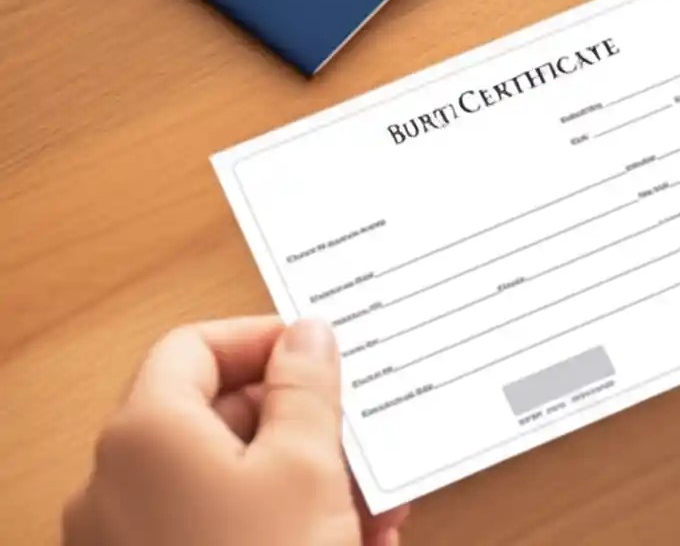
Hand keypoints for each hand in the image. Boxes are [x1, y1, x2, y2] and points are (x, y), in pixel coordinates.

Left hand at [63, 317, 409, 545]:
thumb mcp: (307, 467)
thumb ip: (308, 386)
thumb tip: (306, 336)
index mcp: (146, 432)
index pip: (195, 345)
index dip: (263, 339)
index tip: (321, 351)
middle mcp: (121, 481)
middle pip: (217, 416)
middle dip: (303, 425)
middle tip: (362, 438)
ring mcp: (131, 537)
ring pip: (230, 479)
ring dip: (307, 481)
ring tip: (376, 509)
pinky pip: (222, 527)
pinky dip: (279, 523)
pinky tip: (350, 544)